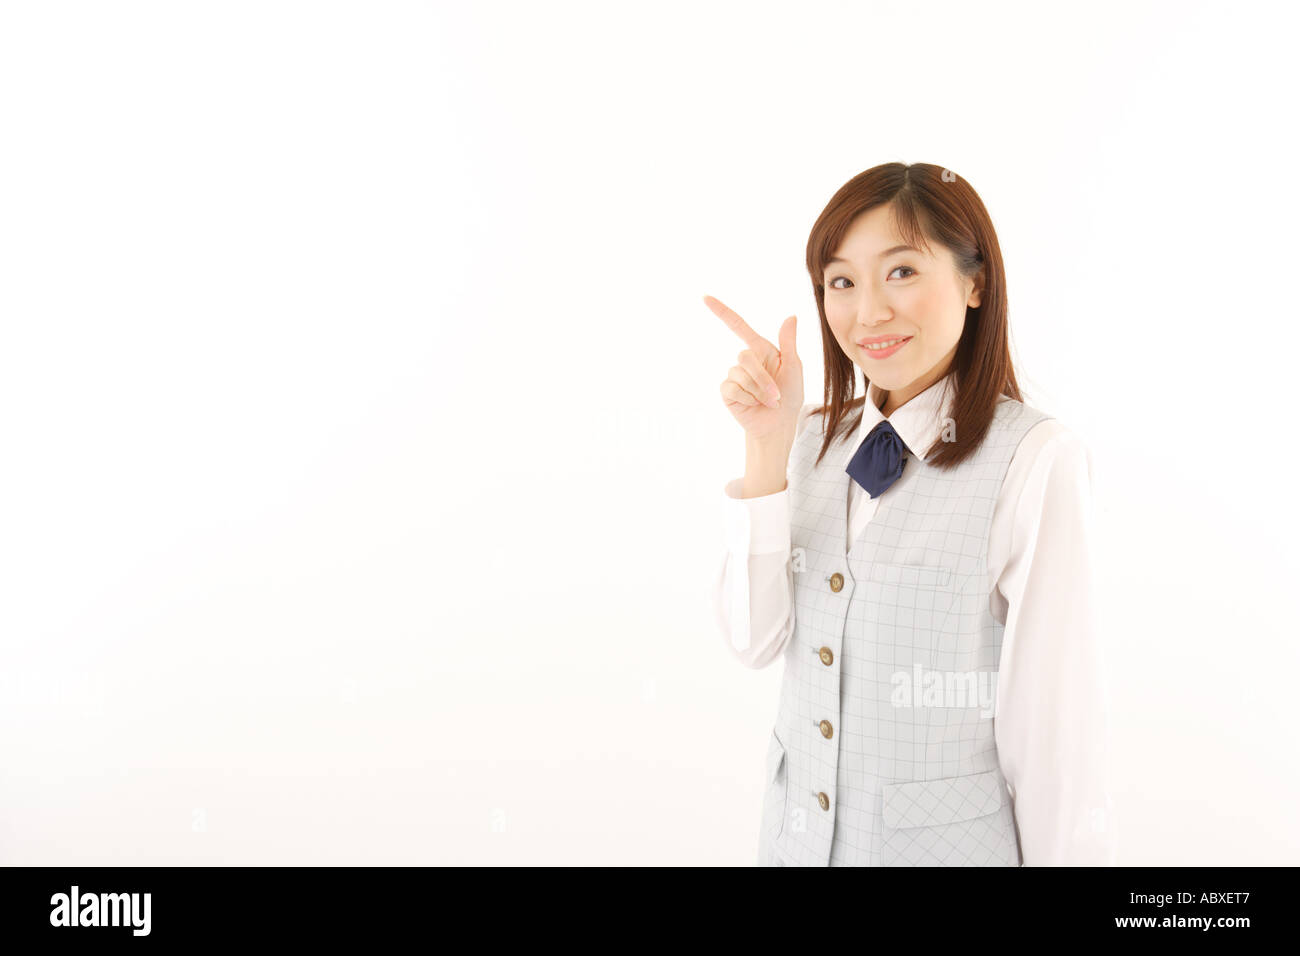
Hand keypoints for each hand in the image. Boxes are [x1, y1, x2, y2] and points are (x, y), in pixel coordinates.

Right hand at [706, 295, 804, 442]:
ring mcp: (734, 375)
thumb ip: (789, 342)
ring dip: (758, 391)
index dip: (722, 312)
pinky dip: (747, 398)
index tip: (704, 298)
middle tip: (775, 395)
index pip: (738, 326)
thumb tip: (791, 316)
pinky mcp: (728, 391)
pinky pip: (733, 388)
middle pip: (744, 356)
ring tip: (767, 402)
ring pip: (740, 375)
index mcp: (761, 349)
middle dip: (762, 378)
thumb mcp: (794, 367)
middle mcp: (745, 360)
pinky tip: (753, 405)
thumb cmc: (789, 395)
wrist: (778, 424)